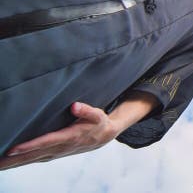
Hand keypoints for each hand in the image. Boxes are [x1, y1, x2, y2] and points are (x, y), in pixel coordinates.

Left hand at [0, 102, 120, 169]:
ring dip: (14, 163)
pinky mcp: (53, 154)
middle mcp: (60, 148)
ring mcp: (56, 153)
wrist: (104, 136)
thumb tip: (75, 106)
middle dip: (13, 159)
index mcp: (69, 137)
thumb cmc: (99, 123)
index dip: (29, 146)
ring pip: (31, 159)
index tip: (13, 149)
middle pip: (33, 155)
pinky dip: (21, 162)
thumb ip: (87, 110)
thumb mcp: (97, 114)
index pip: (45, 142)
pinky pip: (34, 159)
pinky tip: (10, 163)